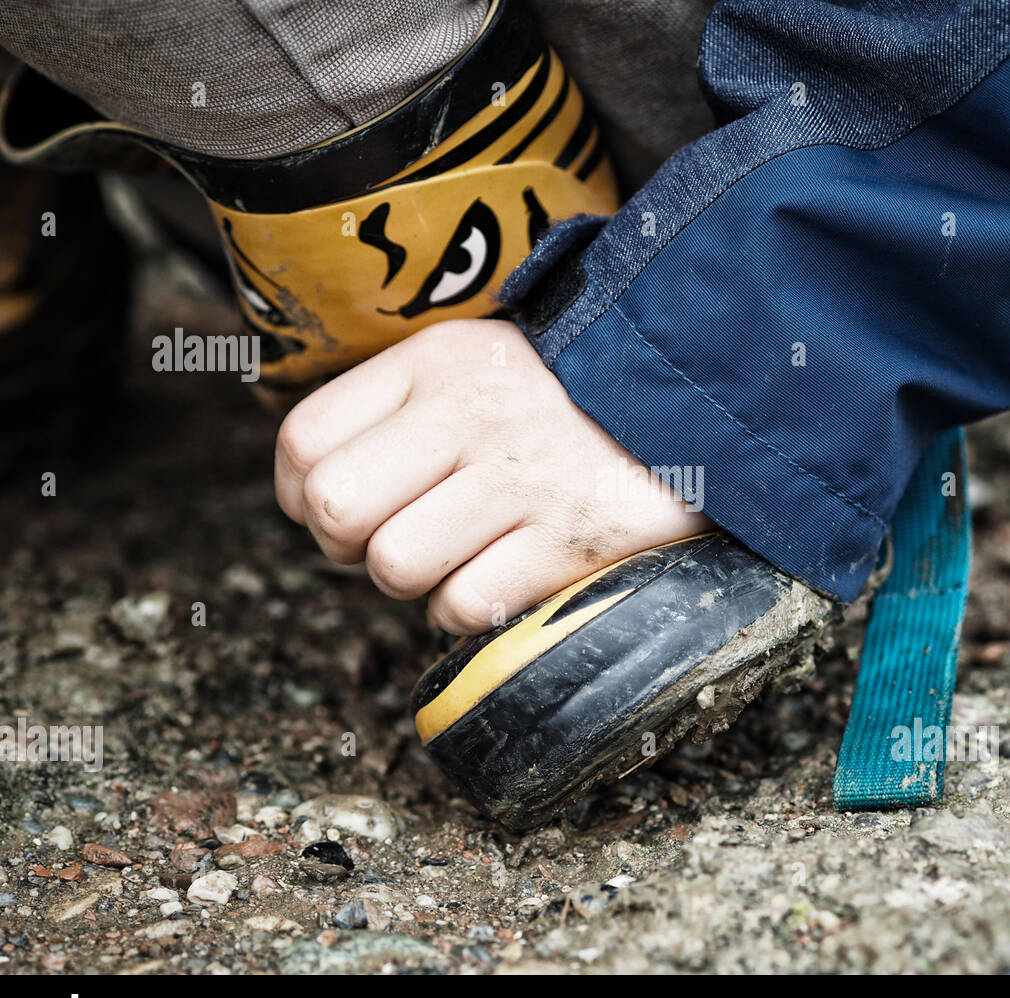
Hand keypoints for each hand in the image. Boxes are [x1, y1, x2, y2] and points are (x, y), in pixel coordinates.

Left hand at [274, 319, 711, 633]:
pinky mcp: (570, 538)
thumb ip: (397, 410)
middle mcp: (471, 412)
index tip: (334, 512)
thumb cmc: (568, 398)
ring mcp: (523, 477)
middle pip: (335, 509)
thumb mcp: (477, 365)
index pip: (304, 439)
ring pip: (395, 566)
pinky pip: (464, 605)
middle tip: (389, 541)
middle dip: (347, 547)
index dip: (298, 494)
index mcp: (436, 361)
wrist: (697, 402)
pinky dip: (467, 609)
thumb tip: (314, 495)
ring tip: (454, 556)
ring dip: (412, 582)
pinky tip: (499, 576)